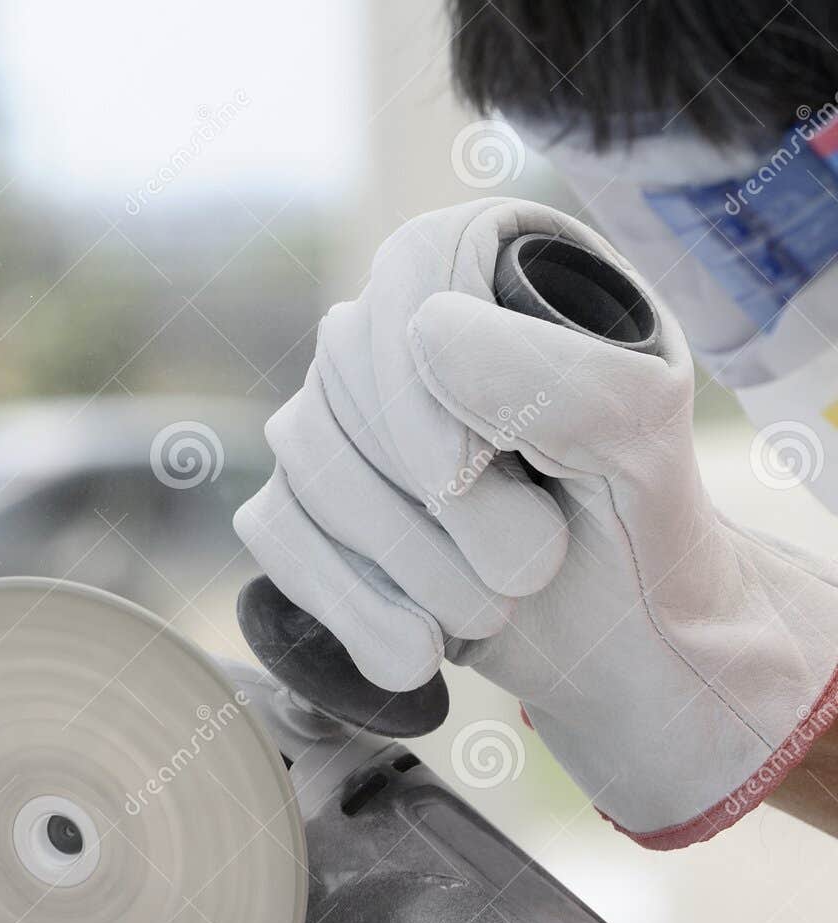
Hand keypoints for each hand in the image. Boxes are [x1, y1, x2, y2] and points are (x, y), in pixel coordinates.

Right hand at [238, 200, 837, 846]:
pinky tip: (418, 651)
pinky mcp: (304, 504)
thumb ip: (562, 377)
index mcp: (494, 271)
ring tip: (491, 616)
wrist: (624, 642)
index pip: (412, 271)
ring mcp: (340, 418)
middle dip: (429, 497)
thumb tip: (425, 329)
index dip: (417, 380)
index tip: (459, 474)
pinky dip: (346, 601)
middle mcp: (400, 330)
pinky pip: (276, 533)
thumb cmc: (645, 524)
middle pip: (346, 372)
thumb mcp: (643, 444)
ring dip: (396, 558)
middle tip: (528, 573)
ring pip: (304, 459)